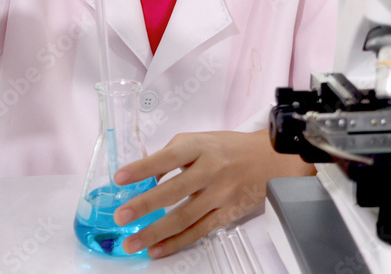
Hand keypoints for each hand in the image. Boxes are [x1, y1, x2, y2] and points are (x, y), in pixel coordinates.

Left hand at [111, 129, 313, 257]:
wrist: (270, 159)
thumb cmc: (229, 148)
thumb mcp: (198, 140)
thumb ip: (172, 155)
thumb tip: (147, 176)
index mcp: (199, 147)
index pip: (167, 157)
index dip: (143, 168)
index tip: (120, 178)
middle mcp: (210, 170)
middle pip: (174, 190)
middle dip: (145, 205)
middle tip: (122, 216)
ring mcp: (220, 194)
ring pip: (184, 217)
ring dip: (156, 232)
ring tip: (133, 243)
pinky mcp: (229, 214)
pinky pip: (199, 231)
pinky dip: (177, 242)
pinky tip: (158, 249)